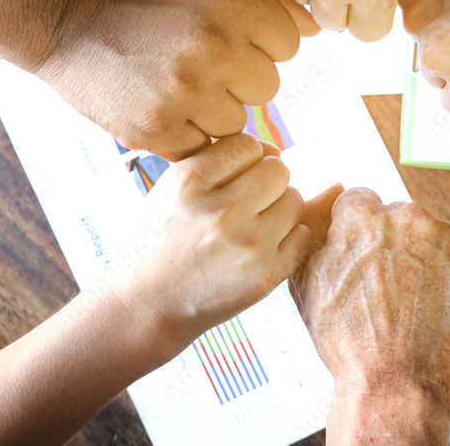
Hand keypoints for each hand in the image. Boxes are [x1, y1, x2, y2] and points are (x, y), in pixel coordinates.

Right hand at [35, 0, 311, 159]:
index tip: (230, 35)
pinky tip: (163, 103)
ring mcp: (184, 92)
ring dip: (215, 108)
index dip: (262, 41)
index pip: (289, 43)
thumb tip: (316, 28)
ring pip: (237, 122)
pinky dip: (187, 133)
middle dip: (241, 76)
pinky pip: (201, 147)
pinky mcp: (156, 129)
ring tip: (177, 81)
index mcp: (233, 1)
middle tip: (201, 60)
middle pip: (267, 86)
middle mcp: (214, 47)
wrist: (64, 11)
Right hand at [118, 133, 342, 352]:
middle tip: (251, 200)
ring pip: (294, 200)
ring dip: (280, 208)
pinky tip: (263, 245)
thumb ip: (215, 162)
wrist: (147, 305)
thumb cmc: (160, 242)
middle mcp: (220, 212)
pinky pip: (302, 234)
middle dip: (268, 180)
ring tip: (254, 224)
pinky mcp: (266, 274)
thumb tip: (275, 149)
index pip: (247, 144)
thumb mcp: (168, 190)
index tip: (237, 175)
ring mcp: (247, 245)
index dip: (247, 157)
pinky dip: (289, 237)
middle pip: (278, 170)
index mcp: (189, 183)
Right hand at [290, 188, 449, 444]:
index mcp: (362, 216)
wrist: (398, 390)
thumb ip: (317, 234)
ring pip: (437, 237)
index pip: (363, 202)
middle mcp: (406, 216)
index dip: (363, 236)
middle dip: (398, 246)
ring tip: (421, 306)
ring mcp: (449, 236)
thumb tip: (328, 201)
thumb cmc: (351, 347)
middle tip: (395, 292)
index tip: (370, 261)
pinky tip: (444, 307)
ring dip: (431, 260)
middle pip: (402, 218)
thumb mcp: (309, 285)